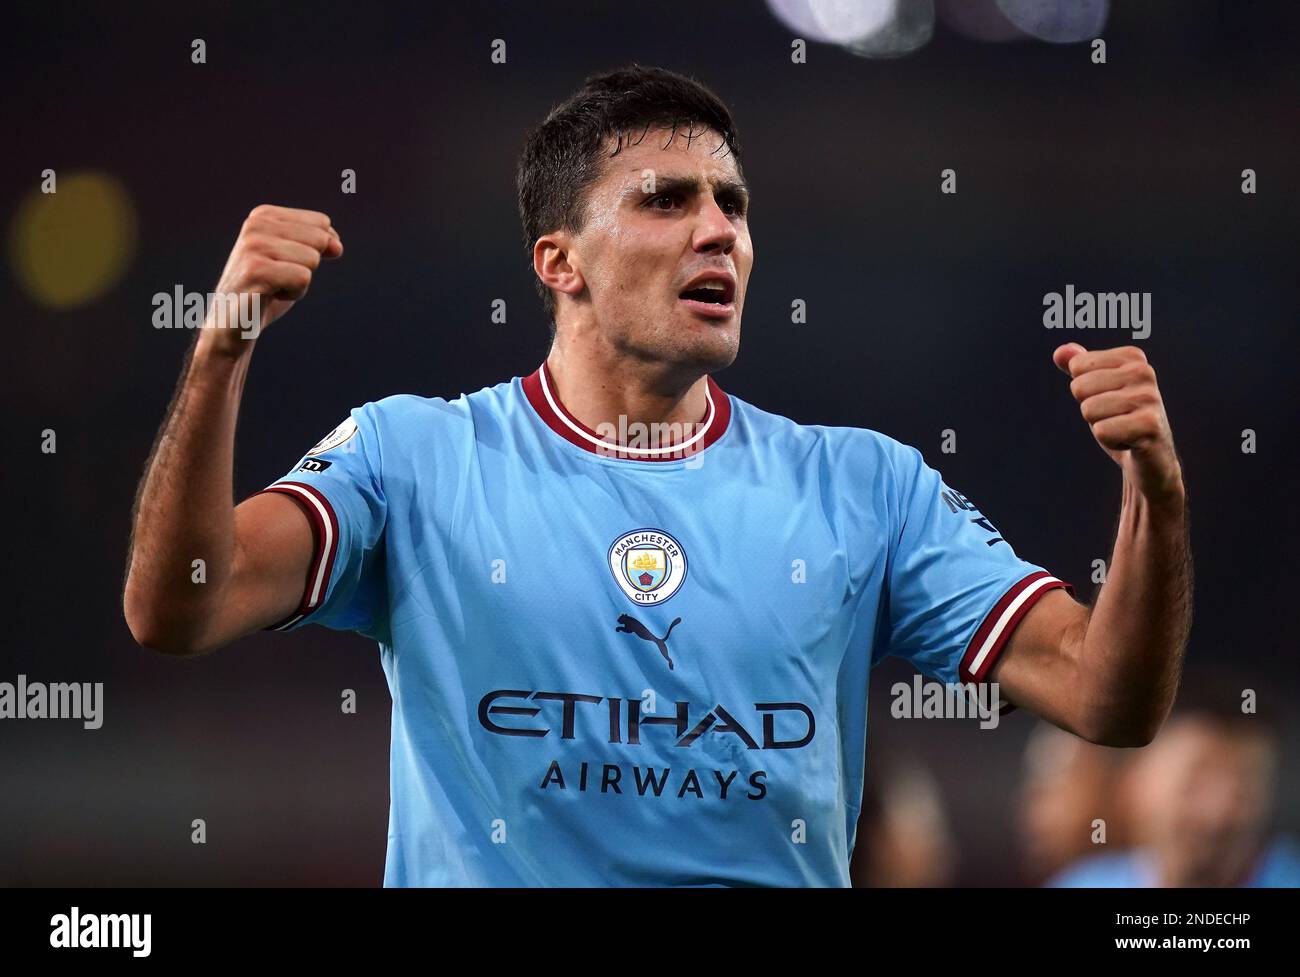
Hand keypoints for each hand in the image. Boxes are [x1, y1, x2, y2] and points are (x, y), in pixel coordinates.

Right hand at [197, 204, 341, 356]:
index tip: (286, 264)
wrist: (233, 324)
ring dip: (300, 283)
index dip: (315, 250)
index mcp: (264, 215)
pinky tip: (270, 296)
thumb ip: (318, 244)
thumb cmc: (266, 291)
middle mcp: (256, 225)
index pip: (321, 223)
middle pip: (319, 240)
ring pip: (312, 259)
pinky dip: (294, 293)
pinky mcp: (255, 270)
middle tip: (279, 278)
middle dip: (308, 266)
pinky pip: (303, 278)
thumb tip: (337, 246)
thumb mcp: (295, 260)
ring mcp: (253, 246)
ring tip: (273, 287)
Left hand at [1054, 343, 1183, 506]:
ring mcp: (1149, 398)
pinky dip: (1110, 441)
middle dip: (1090, 409)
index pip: (1077, 366)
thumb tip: (1060, 352)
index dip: (1085, 390)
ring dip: (1101, 426)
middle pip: (1079, 388)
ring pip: (1089, 409)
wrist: (1152, 458)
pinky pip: (1102, 431)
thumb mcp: (1097, 390)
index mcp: (1132, 357)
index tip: (1108, 399)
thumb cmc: (1121, 419)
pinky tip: (1129, 441)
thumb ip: (1080, 367)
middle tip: (1115, 417)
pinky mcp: (1150, 425)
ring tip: (1122, 428)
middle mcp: (1144, 372)